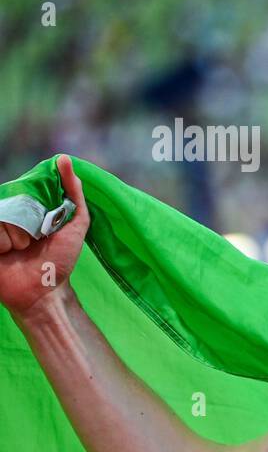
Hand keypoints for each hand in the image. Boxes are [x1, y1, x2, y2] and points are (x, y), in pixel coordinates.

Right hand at [0, 154, 89, 318]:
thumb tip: (65, 160)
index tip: (44, 223)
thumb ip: (74, 193)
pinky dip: (2, 243)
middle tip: (34, 242)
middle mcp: (9, 215)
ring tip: (20, 250)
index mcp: (28, 208)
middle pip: (12, 201)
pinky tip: (5, 254)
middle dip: (27, 224)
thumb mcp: (75, 224)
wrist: (43, 291)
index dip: (34, 201)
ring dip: (15, 236)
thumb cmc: (60, 260)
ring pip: (2, 216)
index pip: (24, 188)